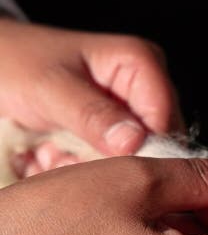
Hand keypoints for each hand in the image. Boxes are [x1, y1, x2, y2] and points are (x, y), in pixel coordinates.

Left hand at [0, 19, 180, 161]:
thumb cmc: (14, 64)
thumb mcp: (50, 87)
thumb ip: (94, 115)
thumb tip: (136, 144)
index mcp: (141, 65)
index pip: (166, 119)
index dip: (144, 149)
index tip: (105, 165)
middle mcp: (141, 93)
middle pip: (151, 146)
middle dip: (107, 161)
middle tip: (64, 157)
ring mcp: (126, 118)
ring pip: (127, 163)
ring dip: (86, 168)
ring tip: (50, 154)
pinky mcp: (108, 139)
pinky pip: (106, 169)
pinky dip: (76, 170)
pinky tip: (51, 156)